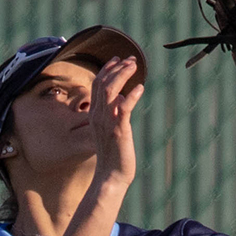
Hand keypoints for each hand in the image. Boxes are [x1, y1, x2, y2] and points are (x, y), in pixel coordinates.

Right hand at [91, 56, 144, 183]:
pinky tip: (141, 88)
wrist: (111, 176)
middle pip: (103, 83)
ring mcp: (107, 123)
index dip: (107, 69)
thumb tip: (124, 98)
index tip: (119, 59)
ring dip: (122, 75)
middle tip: (131, 59)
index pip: (97, 85)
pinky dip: (132, 96)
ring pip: (110, 91)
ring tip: (135, 66)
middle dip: (117, 68)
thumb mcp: (112, 130)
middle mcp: (98, 116)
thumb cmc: (114, 155)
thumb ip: (115, 113)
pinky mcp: (119, 130)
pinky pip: (124, 108)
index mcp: (95, 115)